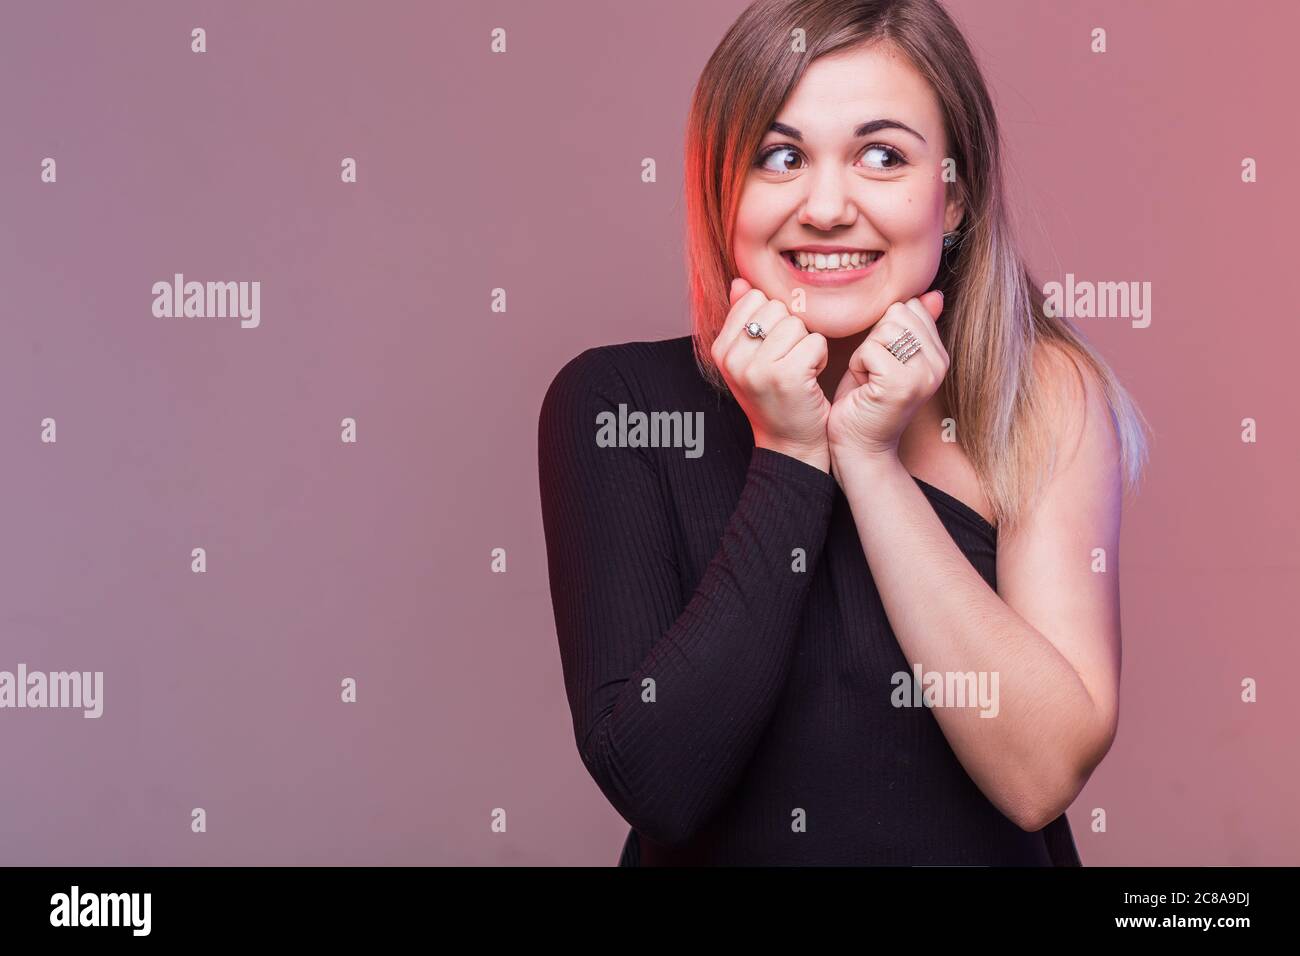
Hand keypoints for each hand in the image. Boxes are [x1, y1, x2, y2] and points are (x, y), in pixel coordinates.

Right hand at [712, 277, 830, 471]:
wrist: (789, 442)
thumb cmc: (774, 396)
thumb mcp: (750, 358)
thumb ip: (742, 318)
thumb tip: (740, 282)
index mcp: (720, 349)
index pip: (753, 298)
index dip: (773, 318)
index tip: (773, 348)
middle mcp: (733, 358)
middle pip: (776, 307)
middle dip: (790, 330)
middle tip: (788, 361)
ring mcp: (758, 368)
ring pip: (797, 323)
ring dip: (807, 344)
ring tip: (799, 369)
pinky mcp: (786, 376)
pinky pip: (815, 341)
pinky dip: (821, 357)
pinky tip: (810, 377)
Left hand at [828, 291, 947, 474]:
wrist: (860, 449)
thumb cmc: (866, 402)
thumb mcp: (888, 357)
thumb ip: (909, 326)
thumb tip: (932, 293)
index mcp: (938, 354)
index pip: (910, 307)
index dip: (884, 330)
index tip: (882, 362)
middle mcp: (938, 364)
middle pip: (897, 314)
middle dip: (874, 339)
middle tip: (873, 372)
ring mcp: (923, 374)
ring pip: (884, 329)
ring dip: (865, 352)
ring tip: (869, 379)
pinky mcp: (902, 384)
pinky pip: (870, 349)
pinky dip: (858, 366)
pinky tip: (864, 388)